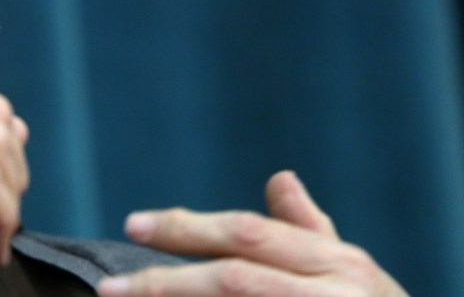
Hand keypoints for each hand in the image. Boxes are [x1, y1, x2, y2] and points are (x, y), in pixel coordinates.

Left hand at [97, 171, 406, 295]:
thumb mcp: (353, 271)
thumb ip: (309, 229)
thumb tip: (279, 178)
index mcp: (337, 261)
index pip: (247, 233)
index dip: (186, 228)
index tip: (132, 225)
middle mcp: (330, 292)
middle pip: (234, 278)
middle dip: (167, 281)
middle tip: (109, 286)